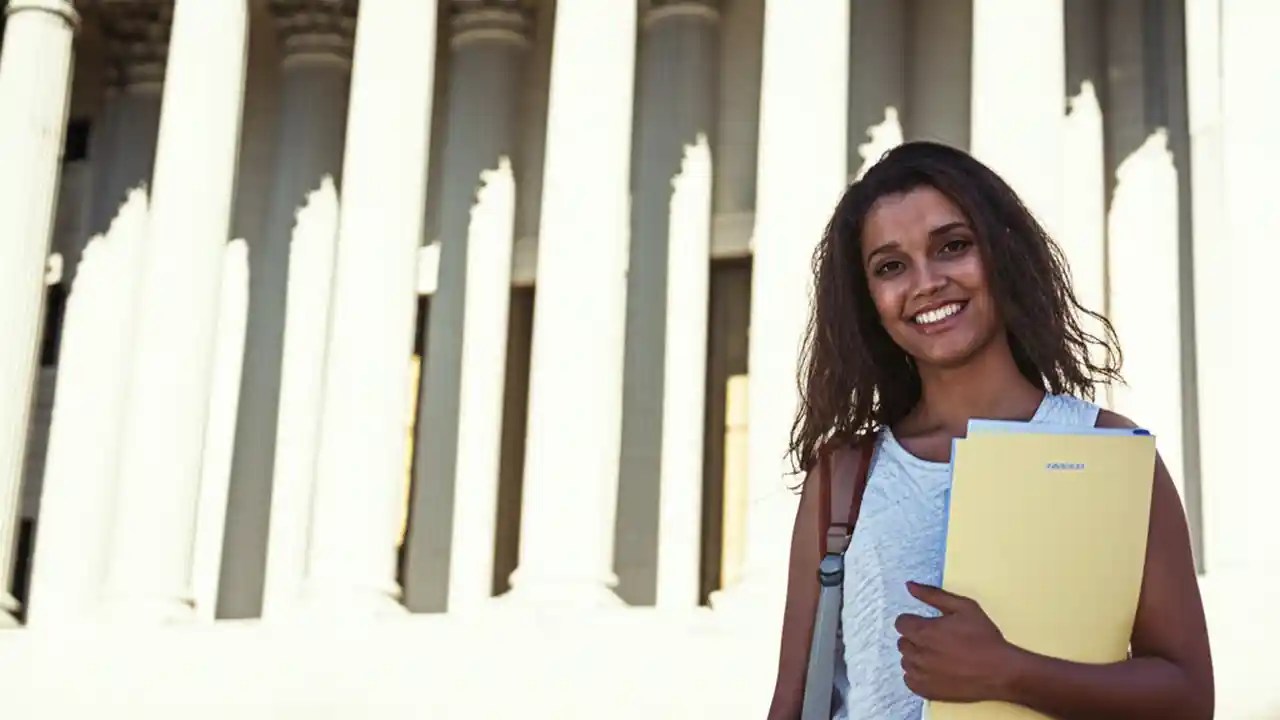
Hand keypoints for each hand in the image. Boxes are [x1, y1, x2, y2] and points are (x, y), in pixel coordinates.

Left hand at [894, 581, 1023, 702]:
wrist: (1000, 671)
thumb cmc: (983, 637)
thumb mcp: (963, 607)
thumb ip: (933, 595)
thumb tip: (909, 585)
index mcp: (924, 632)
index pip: (901, 623)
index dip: (913, 621)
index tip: (928, 625)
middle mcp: (918, 654)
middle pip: (902, 642)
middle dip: (915, 638)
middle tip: (936, 640)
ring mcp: (921, 675)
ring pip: (906, 661)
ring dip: (916, 656)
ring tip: (937, 656)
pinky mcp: (927, 691)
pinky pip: (910, 680)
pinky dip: (918, 675)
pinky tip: (934, 671)